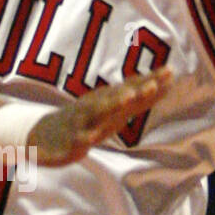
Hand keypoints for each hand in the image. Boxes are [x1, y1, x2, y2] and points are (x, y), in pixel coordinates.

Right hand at [30, 67, 173, 166]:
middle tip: (154, 83)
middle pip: (119, 98)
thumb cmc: (86, 119)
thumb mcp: (113, 107)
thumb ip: (139, 98)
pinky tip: (91, 138)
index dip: (151, 82)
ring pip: (98, 114)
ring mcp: (81, 123)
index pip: (132, 89)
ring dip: (112, 105)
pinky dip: (84, 138)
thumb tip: (167, 83)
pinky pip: (77, 140)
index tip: (171, 72)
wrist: (44, 135)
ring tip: (128, 98)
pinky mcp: (69, 141)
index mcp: (108, 101)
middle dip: (136, 91)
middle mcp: (96, 108)